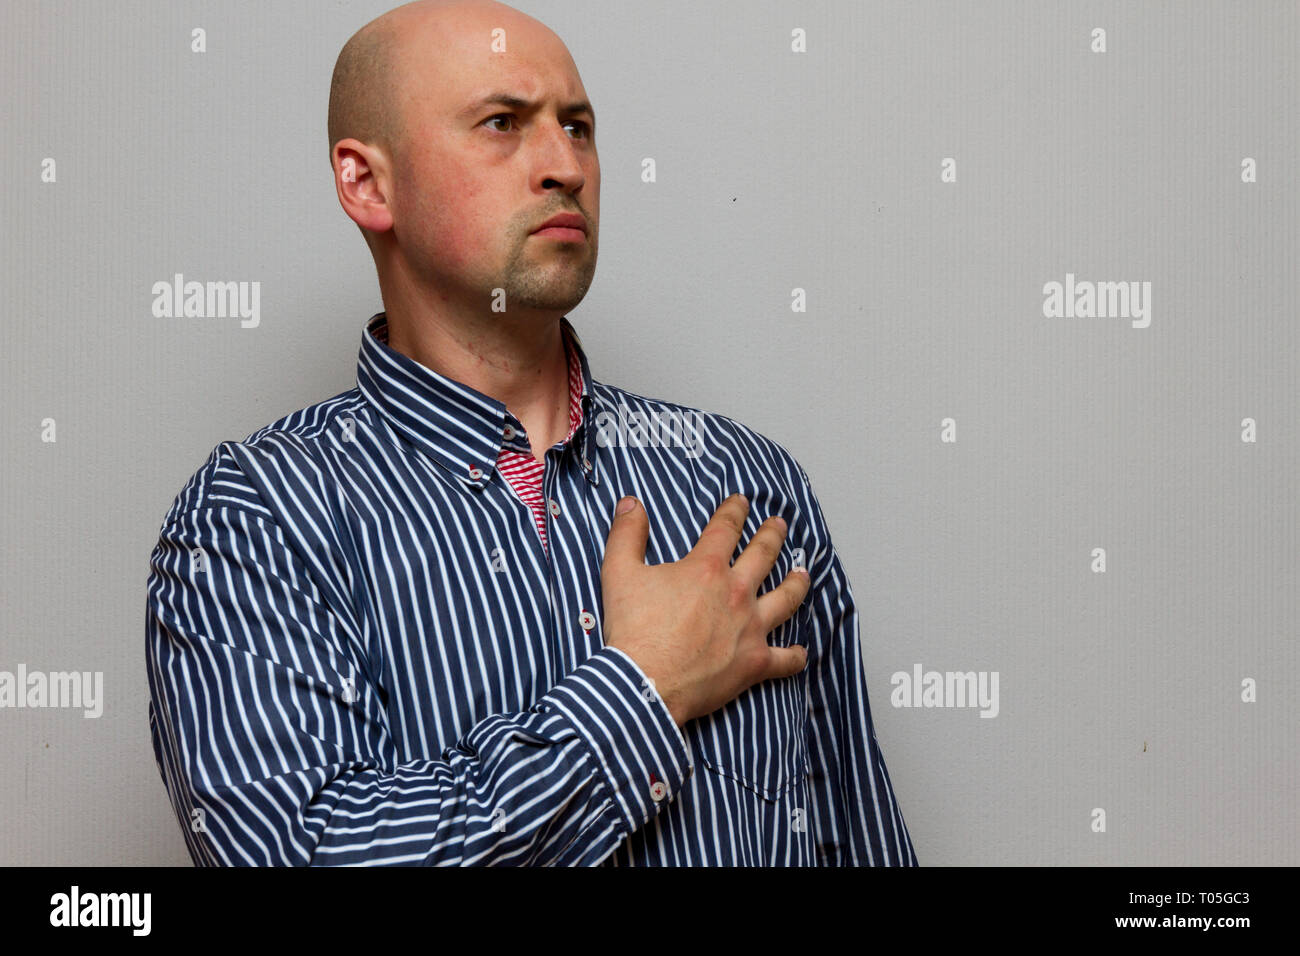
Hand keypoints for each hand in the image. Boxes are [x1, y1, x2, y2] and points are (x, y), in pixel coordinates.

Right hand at [600, 493, 809, 725]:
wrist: (645, 683)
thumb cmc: (633, 631)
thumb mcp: (619, 572)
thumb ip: (626, 534)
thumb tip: (630, 503)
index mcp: (706, 569)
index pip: (726, 528)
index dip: (734, 510)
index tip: (741, 501)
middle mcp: (736, 593)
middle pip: (764, 555)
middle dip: (773, 535)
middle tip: (780, 525)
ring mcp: (751, 628)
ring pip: (786, 599)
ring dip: (797, 583)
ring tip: (803, 573)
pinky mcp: (755, 663)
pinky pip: (786, 659)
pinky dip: (796, 656)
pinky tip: (801, 652)